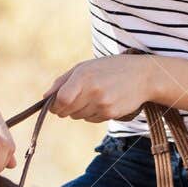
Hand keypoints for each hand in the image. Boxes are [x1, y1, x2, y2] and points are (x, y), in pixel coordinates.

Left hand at [48, 55, 162, 122]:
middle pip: (67, 111)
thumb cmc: (109, 68)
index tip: (56, 105)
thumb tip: (45, 98)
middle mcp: (93, 91)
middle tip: (76, 99)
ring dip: (80, 110)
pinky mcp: (111, 114)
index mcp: (83, 76)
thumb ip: (62, 81)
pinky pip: (91, 119)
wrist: (143, 75)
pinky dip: (92, 113)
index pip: (60, 100)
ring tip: (94, 96)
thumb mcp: (85, 67)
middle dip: (66, 108)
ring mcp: (103, 104)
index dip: (55, 106)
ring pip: (78, 116)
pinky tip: (104, 101)